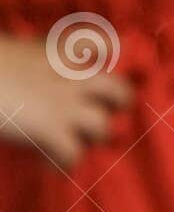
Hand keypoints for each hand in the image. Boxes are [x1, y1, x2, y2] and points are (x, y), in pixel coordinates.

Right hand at [0, 35, 133, 170]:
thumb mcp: (15, 52)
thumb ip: (35, 61)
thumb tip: (33, 73)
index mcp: (60, 51)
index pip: (103, 44)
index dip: (108, 57)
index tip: (100, 66)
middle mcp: (72, 76)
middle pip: (121, 92)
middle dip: (117, 107)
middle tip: (97, 115)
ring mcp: (66, 104)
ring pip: (103, 128)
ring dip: (88, 140)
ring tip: (69, 145)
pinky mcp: (52, 130)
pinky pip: (73, 155)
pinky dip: (62, 165)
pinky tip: (49, 167)